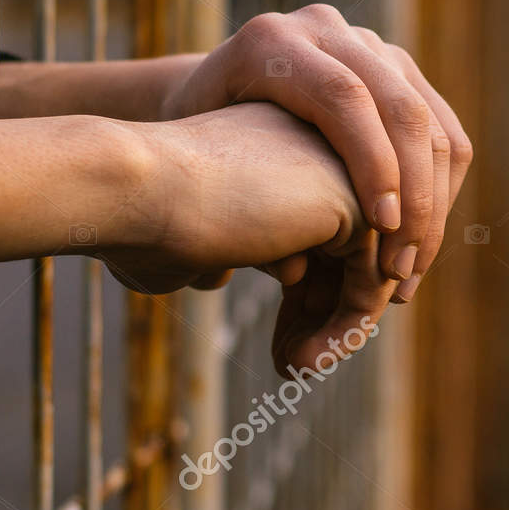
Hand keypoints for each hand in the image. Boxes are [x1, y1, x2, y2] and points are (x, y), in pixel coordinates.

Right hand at [104, 102, 397, 363]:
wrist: (134, 189)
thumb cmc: (138, 216)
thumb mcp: (201, 233)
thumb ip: (235, 242)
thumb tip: (252, 271)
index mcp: (283, 141)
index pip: (315, 228)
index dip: (303, 292)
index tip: (279, 339)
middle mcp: (321, 146)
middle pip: (346, 250)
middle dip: (321, 314)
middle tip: (293, 362)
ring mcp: (345, 168)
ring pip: (367, 267)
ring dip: (338, 329)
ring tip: (300, 369)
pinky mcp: (357, 200)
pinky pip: (374, 279)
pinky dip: (349, 326)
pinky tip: (309, 359)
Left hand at [159, 5, 472, 302]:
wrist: (210, 96)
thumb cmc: (193, 145)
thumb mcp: (188, 165)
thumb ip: (220, 203)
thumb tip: (271, 268)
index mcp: (270, 43)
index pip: (343, 97)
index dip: (372, 164)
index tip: (382, 231)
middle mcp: (324, 30)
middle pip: (399, 106)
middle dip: (414, 195)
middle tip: (403, 269)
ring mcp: (367, 43)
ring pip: (430, 120)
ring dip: (434, 200)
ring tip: (412, 267)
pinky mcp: (396, 67)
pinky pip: (441, 126)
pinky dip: (441, 185)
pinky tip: (422, 239)